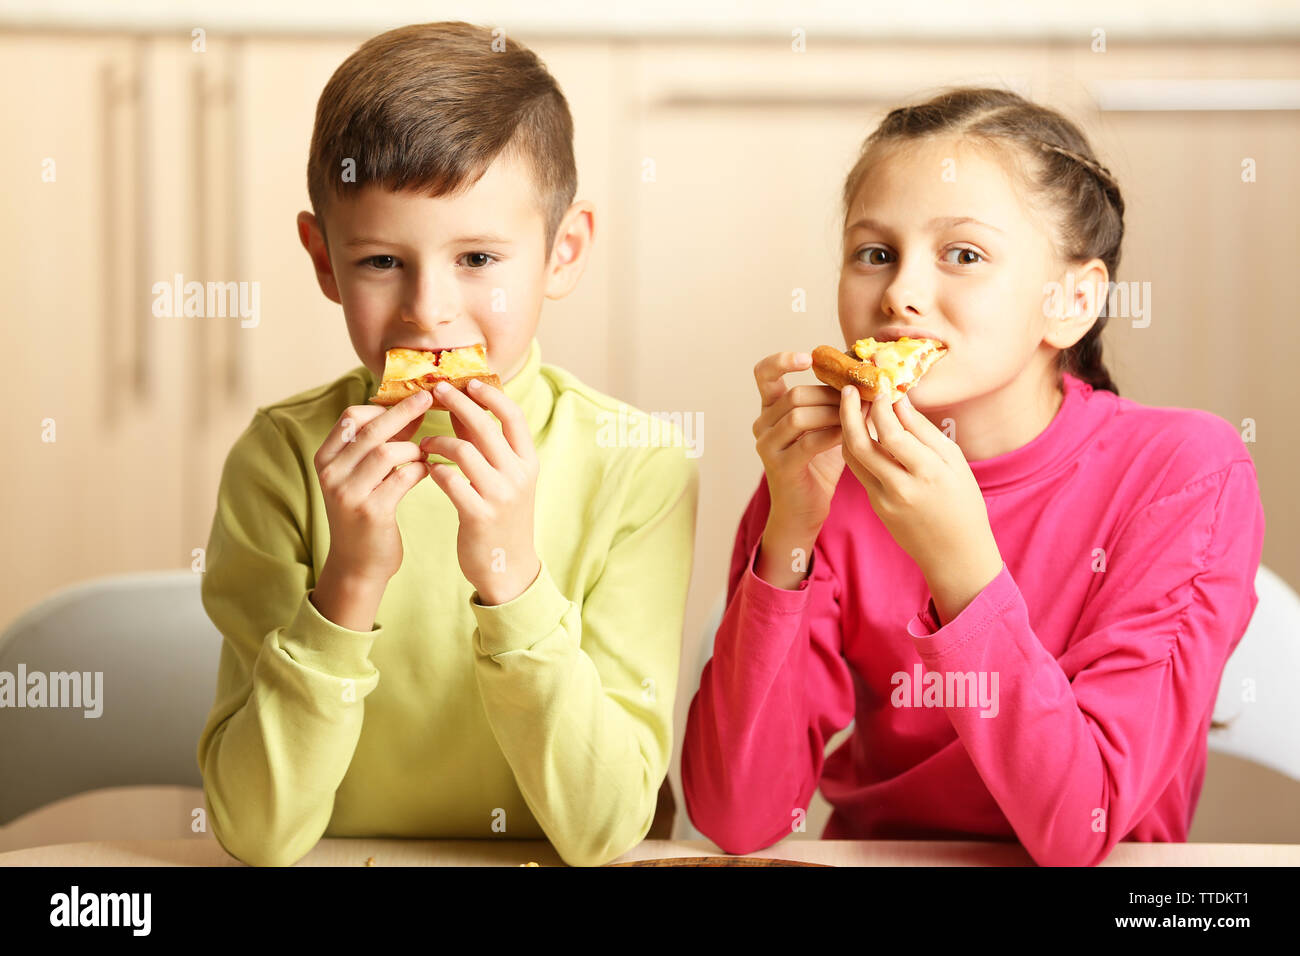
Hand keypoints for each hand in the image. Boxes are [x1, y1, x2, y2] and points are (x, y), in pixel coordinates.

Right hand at [314, 389, 433, 583]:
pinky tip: (427, 471)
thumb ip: (375, 446)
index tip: (408, 403)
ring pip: (389, 451)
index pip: (350, 417)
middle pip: (371, 429)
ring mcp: (349, 493)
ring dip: (414, 449)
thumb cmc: (364, 513)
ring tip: (426, 453)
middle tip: (428, 398)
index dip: (381, 407)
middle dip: (404, 411)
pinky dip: (421, 469)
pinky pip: (404, 477)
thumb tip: (409, 410)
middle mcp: (331, 473)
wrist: (357, 565)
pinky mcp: (372, 512)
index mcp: (325, 459)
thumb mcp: (358, 477)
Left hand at [420, 379, 540, 605]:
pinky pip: (449, 481)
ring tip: (424, 445)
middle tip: (435, 394)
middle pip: (485, 427)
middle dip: (457, 405)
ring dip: (437, 442)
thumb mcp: (505, 479)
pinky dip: (433, 470)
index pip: (513, 416)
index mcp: (528, 462)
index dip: (490, 395)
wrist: (509, 568)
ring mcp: (500, 495)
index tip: (467, 382)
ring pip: (463, 451)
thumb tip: (464, 409)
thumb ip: (487, 446)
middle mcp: (518, 475)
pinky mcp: (479, 515)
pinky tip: (426, 471)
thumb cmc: (503, 517)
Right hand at [752, 351, 846, 534]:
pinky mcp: (779, 466)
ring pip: (799, 416)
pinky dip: (833, 435)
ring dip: (834, 414)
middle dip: (830, 394)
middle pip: (794, 395)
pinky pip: (808, 442)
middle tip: (860, 396)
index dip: (782, 361)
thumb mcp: (826, 425)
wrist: (805, 509)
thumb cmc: (819, 464)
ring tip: (859, 416)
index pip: (763, 374)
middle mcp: (762, 424)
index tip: (808, 357)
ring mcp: (766, 446)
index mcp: (769, 409)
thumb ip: (835, 401)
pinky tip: (850, 435)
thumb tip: (864, 370)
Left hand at [838, 386, 1002, 618]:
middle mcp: (901, 487)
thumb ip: (924, 431)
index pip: (892, 432)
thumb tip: (899, 399)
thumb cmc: (963, 503)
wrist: (956, 554)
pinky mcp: (875, 506)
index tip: (878, 386)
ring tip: (852, 406)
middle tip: (848, 389)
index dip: (879, 406)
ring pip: (853, 457)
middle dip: (849, 412)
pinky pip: (861, 471)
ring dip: (847, 428)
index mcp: (928, 472)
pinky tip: (862, 431)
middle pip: (860, 444)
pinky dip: (858, 448)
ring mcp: (884, 500)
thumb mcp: (955, 462)